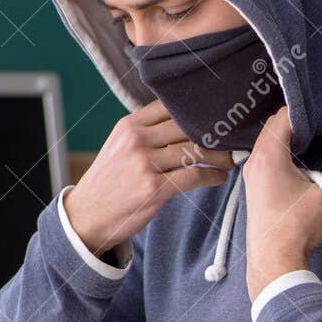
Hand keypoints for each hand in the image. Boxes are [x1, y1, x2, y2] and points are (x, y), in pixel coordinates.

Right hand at [63, 99, 234, 256]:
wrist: (87, 215)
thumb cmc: (110, 182)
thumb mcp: (120, 146)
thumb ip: (147, 131)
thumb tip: (185, 122)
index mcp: (129, 125)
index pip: (171, 106)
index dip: (198, 109)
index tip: (219, 114)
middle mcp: (137, 140)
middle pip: (187, 126)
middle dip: (214, 132)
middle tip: (234, 136)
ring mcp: (144, 164)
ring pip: (195, 151)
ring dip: (220, 155)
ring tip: (232, 159)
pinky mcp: (153, 188)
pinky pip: (194, 177)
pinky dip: (213, 176)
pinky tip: (220, 176)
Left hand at [243, 107, 321, 300]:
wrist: (273, 263)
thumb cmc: (295, 228)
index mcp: (269, 156)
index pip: (281, 119)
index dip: (300, 111)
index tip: (318, 111)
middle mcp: (255, 163)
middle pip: (271, 130)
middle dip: (293, 123)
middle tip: (316, 122)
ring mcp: (251, 178)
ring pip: (265, 146)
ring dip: (284, 141)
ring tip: (308, 140)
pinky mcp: (253, 191)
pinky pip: (263, 162)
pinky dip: (277, 156)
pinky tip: (295, 165)